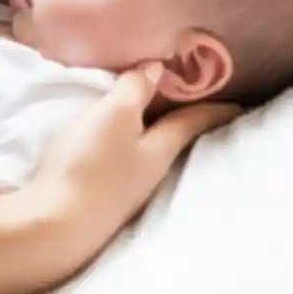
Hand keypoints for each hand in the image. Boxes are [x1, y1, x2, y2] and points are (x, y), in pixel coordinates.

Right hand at [31, 62, 241, 257]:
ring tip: (147, 116)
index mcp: (160, 149)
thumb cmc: (90, 164)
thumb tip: (157, 68)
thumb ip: (135, 89)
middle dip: (180, 120)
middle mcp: (148, 172)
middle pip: (171, 139)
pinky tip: (109, 143)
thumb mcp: (114, 115)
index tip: (237, 105)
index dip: (214, 109)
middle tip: (189, 101)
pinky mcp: (97, 197)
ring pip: (144, 152)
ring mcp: (123, 190)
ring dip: (149, 133)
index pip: (192, 123)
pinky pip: (118, 162)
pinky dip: (121, 146)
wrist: (54, 225)